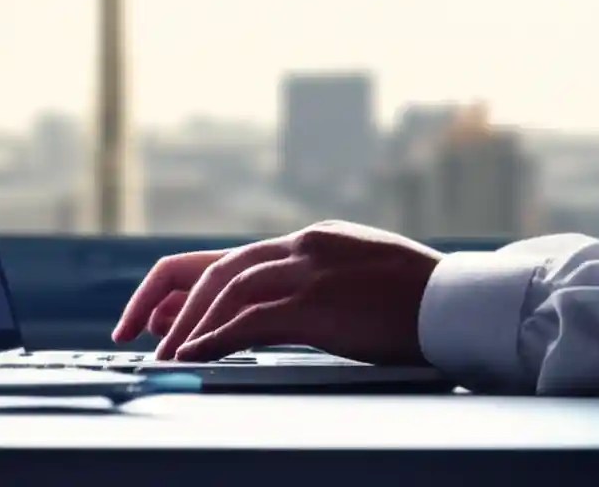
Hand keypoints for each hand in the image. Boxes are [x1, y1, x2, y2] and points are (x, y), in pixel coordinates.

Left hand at [111, 220, 442, 364]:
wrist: (461, 301)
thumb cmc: (417, 300)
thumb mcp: (357, 278)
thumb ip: (311, 286)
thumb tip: (265, 317)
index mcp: (309, 241)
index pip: (227, 258)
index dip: (183, 285)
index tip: (151, 312)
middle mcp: (302, 246)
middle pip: (214, 268)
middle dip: (166, 302)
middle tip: (136, 334)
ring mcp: (309, 270)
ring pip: (224, 289)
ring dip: (186, 326)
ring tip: (162, 356)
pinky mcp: (319, 302)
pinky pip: (250, 320)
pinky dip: (213, 339)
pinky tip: (192, 357)